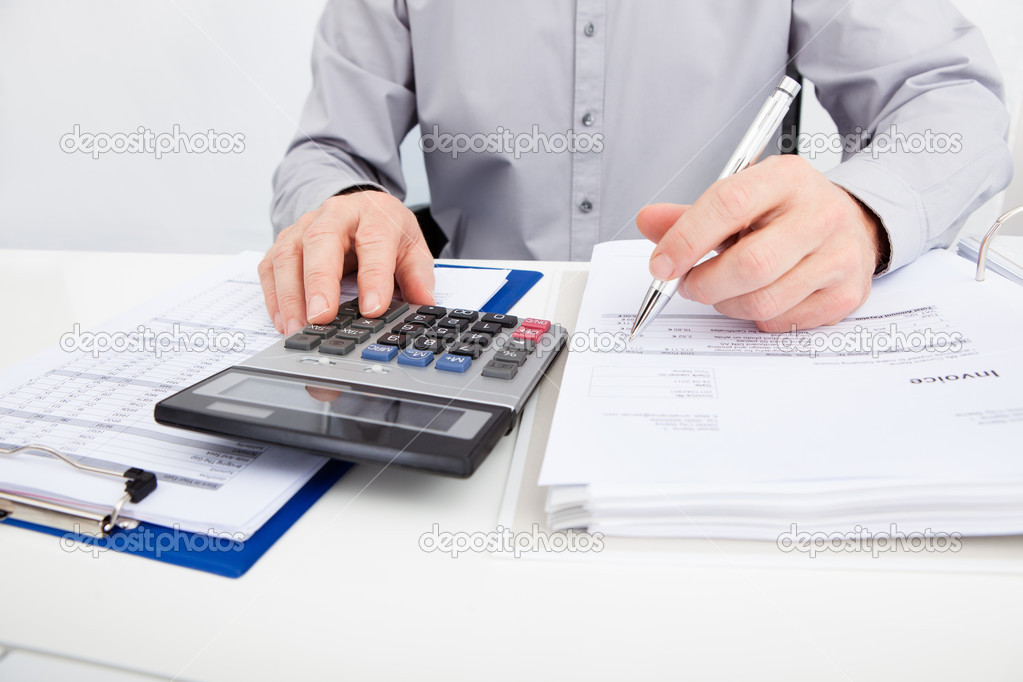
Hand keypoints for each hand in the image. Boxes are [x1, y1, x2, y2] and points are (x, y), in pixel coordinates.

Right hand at [258, 190, 434, 334]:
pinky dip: (274, 296)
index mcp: (373, 214)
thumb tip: (423, 303)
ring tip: (297, 329)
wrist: (360, 208)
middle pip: (320, 241)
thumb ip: (417, 276)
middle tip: (321, 317)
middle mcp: (335, 214)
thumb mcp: (411, 247)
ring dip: (290, 295)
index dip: (373, 277)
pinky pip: (271, 267)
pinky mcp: (284, 242)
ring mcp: (304, 226)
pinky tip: (283, 321)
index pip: (373, 242)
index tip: (372, 309)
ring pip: (289, 254)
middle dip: (319, 281)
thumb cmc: (384, 230)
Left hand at [637, 155, 884, 331]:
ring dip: (727, 304)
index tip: (662, 264)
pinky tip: (759, 295)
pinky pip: (782, 321)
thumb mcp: (742, 198)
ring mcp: (839, 256)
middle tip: (689, 285)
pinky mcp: (846, 294)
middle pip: (751, 264)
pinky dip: (757, 317)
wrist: (850, 225)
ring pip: (764, 301)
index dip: (687, 239)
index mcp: (787, 178)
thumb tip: (648, 221)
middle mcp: (820, 214)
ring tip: (723, 290)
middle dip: (705, 283)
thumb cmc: (786, 212)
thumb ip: (692, 214)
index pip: (729, 204)